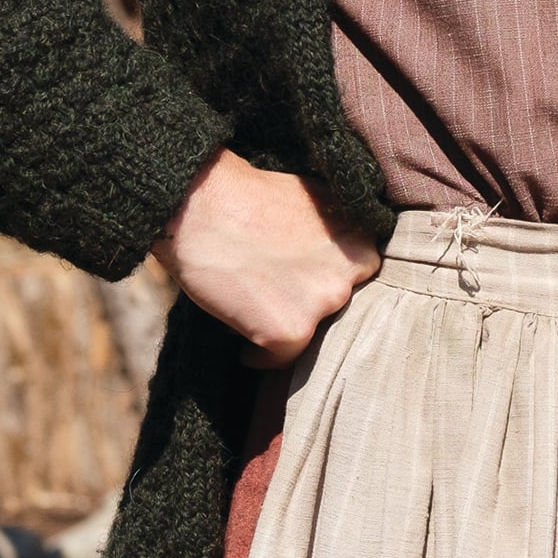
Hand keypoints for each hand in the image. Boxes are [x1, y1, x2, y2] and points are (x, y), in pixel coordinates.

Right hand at [152, 151, 381, 366]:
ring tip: (258, 317)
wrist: (198, 205)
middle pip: (340, 309)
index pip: (359, 278)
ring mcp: (322, 301)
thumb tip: (333, 256)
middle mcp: (350, 271)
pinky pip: (283, 359)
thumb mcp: (310, 202)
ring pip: (314, 334)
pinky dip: (262, 357)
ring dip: (288, 328)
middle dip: (311, 305)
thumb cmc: (244, 198)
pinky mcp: (292, 329)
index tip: (305, 285)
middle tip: (280, 300)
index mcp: (359, 239)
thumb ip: (333, 233)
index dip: (328, 281)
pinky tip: (245, 346)